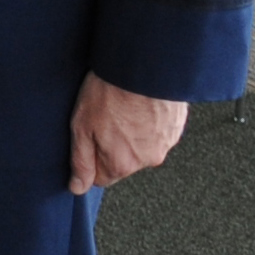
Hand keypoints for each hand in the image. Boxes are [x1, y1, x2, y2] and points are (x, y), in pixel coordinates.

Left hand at [68, 72, 186, 194]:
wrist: (144, 67)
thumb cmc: (110, 92)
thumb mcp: (82, 126)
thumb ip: (81, 161)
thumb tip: (77, 187)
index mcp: (122, 164)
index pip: (101, 177)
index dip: (90, 156)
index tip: (89, 136)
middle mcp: (147, 160)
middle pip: (122, 160)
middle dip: (112, 143)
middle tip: (105, 115)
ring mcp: (166, 143)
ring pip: (141, 145)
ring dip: (132, 131)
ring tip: (123, 105)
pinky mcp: (176, 127)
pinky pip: (158, 130)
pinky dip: (149, 121)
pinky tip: (139, 101)